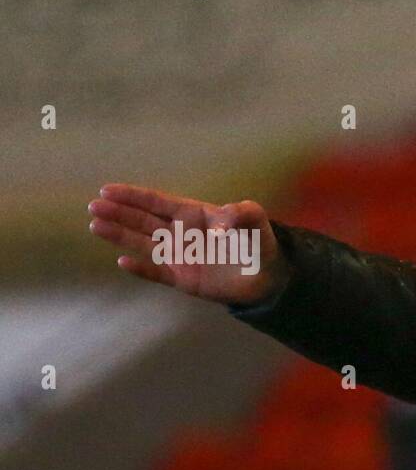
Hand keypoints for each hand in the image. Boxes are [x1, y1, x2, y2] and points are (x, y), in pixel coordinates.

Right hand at [88, 183, 287, 305]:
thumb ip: (242, 212)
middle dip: (119, 212)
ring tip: (96, 226)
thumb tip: (223, 222)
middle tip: (94, 206)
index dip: (133, 196)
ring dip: (120, 235)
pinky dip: (142, 268)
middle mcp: (180, 233)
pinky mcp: (183, 278)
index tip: (107, 190)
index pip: (157, 202)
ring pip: (143, 243)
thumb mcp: (255, 220)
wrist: (267, 277)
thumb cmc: (259, 242)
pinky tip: (124, 261)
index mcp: (192, 214)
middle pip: (143, 220)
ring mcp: (179, 256)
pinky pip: (157, 272)